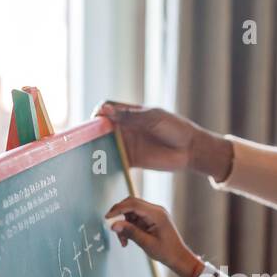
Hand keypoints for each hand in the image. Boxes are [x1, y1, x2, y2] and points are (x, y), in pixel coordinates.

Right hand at [93, 101, 232, 178]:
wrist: (191, 149)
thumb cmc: (175, 128)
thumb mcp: (153, 118)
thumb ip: (129, 116)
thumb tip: (104, 111)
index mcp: (130, 113)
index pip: (107, 109)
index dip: (99, 113)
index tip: (97, 120)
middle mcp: (125, 128)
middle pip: (102, 128)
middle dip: (92, 132)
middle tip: (85, 139)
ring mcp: (127, 144)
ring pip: (105, 145)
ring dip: (96, 149)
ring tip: (87, 154)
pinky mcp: (131, 160)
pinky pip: (114, 162)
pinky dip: (105, 164)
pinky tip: (99, 167)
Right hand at [104, 196, 204, 276]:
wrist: (179, 257)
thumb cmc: (167, 252)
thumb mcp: (146, 243)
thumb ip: (130, 232)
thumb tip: (114, 225)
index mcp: (157, 214)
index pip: (133, 204)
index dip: (118, 209)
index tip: (108, 217)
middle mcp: (156, 210)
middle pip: (131, 205)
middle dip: (120, 216)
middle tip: (113, 228)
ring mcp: (154, 214)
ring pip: (131, 212)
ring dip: (124, 224)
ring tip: (123, 240)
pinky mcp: (152, 219)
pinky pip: (136, 218)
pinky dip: (129, 227)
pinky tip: (128, 239)